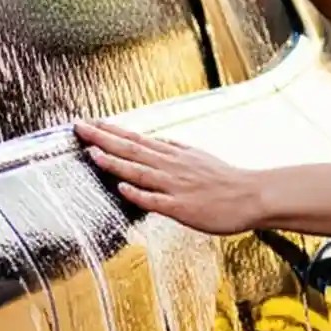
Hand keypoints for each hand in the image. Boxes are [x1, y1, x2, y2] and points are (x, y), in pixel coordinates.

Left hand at [73, 120, 264, 235]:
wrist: (251, 195)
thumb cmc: (226, 179)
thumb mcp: (199, 156)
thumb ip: (176, 150)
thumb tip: (158, 141)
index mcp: (174, 155)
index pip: (137, 139)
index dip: (112, 131)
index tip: (91, 122)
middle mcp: (171, 166)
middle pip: (132, 150)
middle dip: (103, 138)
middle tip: (80, 128)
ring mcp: (175, 186)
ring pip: (139, 172)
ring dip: (115, 162)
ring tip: (93, 152)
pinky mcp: (181, 207)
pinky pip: (155, 200)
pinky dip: (137, 193)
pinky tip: (121, 188)